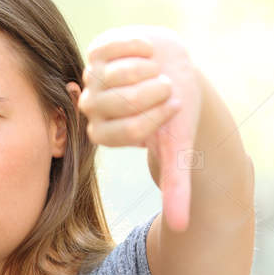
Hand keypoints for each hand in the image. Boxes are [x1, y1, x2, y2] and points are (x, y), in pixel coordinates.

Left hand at [78, 25, 203, 231]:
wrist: (176, 72)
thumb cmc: (176, 112)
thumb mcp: (177, 148)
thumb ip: (176, 187)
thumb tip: (181, 228)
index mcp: (104, 133)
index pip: (122, 130)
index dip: (154, 117)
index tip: (175, 107)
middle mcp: (92, 106)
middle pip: (117, 102)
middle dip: (152, 93)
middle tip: (169, 87)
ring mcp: (92, 77)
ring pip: (111, 74)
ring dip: (145, 70)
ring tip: (158, 69)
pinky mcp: (98, 49)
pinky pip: (110, 46)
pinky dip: (137, 46)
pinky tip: (149, 50)